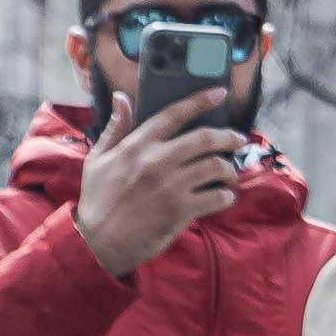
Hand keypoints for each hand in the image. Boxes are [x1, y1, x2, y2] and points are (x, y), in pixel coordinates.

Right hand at [72, 92, 245, 278]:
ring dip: (229, 170)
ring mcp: (171, 185)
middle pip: (205, 138)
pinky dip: (226, 196)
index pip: (174, 114)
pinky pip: (217, 196)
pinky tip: (223, 197)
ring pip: (216, 166)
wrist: (98, 242)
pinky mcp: (182, 210)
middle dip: (228, 137)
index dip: (200, 100)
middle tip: (238, 139)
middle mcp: (157, 161)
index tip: (219, 93)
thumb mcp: (98, 159)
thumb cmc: (97, 200)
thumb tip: (122, 97)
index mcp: (137, 145)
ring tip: (229, 175)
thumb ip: (116, 127)